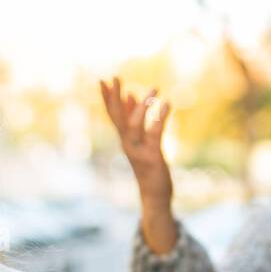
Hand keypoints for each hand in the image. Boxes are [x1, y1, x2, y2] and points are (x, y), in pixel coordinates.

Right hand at [99, 76, 173, 204]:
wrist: (154, 193)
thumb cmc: (148, 165)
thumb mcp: (141, 139)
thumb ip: (135, 118)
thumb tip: (131, 96)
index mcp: (125, 139)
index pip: (113, 116)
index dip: (108, 98)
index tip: (103, 80)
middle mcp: (128, 144)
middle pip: (117, 119)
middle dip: (114, 98)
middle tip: (114, 78)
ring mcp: (138, 151)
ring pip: (134, 126)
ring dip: (142, 107)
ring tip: (154, 88)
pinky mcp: (152, 157)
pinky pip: (155, 135)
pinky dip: (160, 118)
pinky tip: (167, 104)